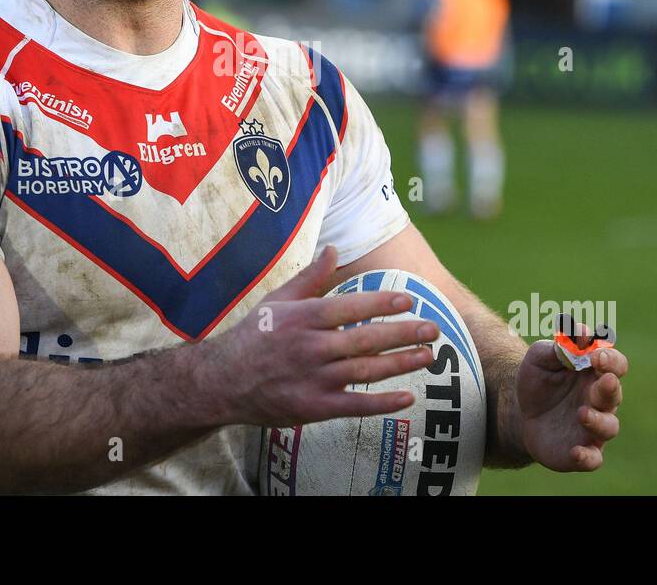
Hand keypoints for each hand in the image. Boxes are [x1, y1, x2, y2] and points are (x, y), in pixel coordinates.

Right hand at [205, 245, 438, 426]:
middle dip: (404, 332)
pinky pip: (355, 405)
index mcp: (304, 317)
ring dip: (401, 363)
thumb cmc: (253, 335)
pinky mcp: (314, 407)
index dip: (382, 302)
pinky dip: (383, 402)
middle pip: (366, 338)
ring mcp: (314, 378)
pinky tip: (408, 396)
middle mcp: (311, 346)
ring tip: (428, 356)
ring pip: (366, 370)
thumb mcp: (278, 301)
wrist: (222, 380)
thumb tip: (333, 249)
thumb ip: (310, 277)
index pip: (350, 307)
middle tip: (434, 328)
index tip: (410, 299)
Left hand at [515, 323, 627, 471]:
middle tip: (602, 379)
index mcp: (594, 374)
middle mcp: (600, 401)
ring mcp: (592, 428)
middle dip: (610, 387)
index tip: (596, 355)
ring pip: (608, 427)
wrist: (518, 412)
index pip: (615, 365)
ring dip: (598, 420)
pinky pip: (593, 459)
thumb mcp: (541, 357)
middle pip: (614, 394)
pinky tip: (576, 452)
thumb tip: (579, 331)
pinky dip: (588, 457)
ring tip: (581, 413)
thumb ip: (560, 346)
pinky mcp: (581, 451)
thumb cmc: (538, 380)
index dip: (610, 359)